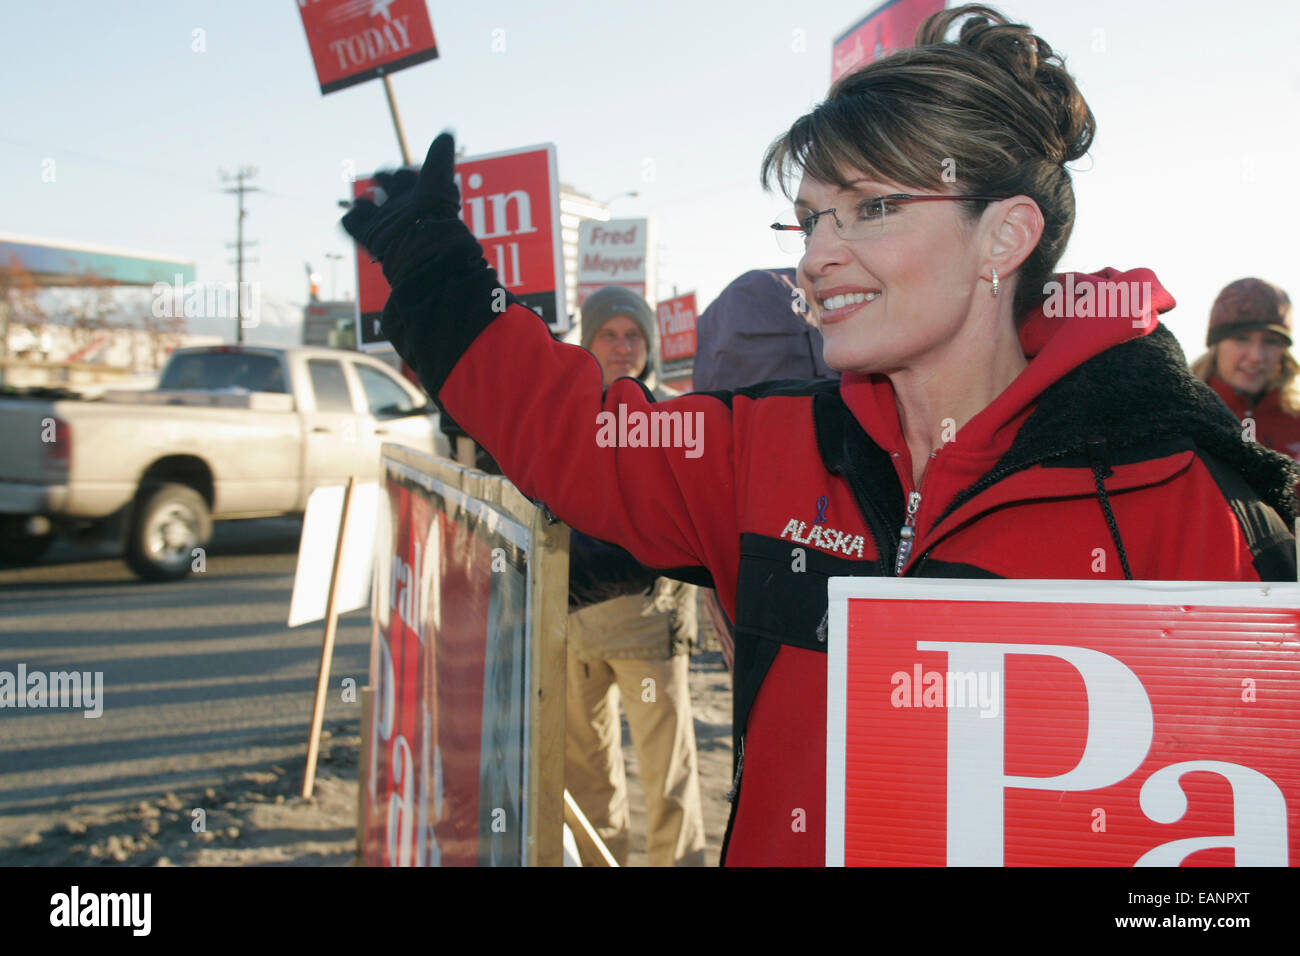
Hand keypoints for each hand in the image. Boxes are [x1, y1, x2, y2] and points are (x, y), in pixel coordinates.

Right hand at [341, 131, 460, 262]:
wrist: (424, 248)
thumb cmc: (434, 215)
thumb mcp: (438, 182)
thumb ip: (440, 158)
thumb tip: (447, 132)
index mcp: (417, 197)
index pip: (405, 179)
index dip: (402, 174)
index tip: (402, 175)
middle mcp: (401, 210)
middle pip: (388, 189)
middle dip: (383, 179)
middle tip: (382, 179)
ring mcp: (384, 224)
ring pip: (369, 208)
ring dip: (363, 200)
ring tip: (367, 201)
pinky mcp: (369, 237)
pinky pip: (350, 225)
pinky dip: (350, 218)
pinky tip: (360, 214)